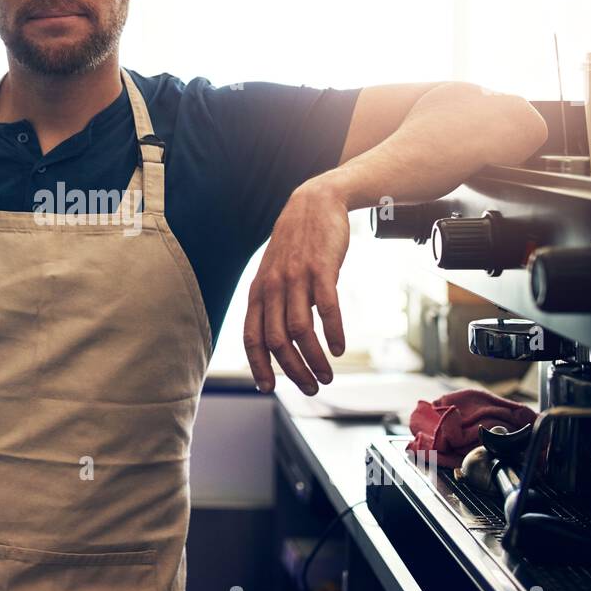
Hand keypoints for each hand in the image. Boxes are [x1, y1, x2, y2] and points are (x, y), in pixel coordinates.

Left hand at [243, 179, 348, 393]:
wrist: (314, 203)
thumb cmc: (295, 244)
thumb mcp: (274, 274)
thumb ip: (273, 304)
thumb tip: (278, 341)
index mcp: (258, 291)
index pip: (251, 337)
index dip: (258, 365)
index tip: (268, 388)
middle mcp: (273, 286)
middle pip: (276, 340)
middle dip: (293, 370)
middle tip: (311, 388)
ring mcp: (296, 277)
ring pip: (299, 330)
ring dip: (314, 359)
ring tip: (327, 376)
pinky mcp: (321, 268)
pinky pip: (326, 307)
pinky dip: (332, 332)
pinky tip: (339, 348)